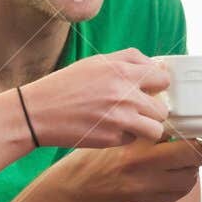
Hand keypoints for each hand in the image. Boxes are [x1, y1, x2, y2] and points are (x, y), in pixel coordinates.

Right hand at [20, 49, 170, 147]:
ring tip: (131, 124)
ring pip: (156, 129)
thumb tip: (157, 67)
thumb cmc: (67, 85)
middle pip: (163, 108)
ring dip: (146, 128)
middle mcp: (125, 93)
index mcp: (122, 70)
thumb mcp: (97, 63)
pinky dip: (125, 137)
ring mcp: (120, 118)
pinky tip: (108, 129)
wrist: (38, 112)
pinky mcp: (112, 138)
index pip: (163, 78)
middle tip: (138, 111)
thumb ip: (129, 61)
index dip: (158, 86)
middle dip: (153, 111)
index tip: (150, 90)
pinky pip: (133, 139)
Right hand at [52, 134, 201, 201]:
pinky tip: (171, 175)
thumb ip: (141, 129)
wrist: (73, 194)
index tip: (193, 129)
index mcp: (133, 145)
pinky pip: (179, 193)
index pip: (178, 133)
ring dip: (191, 168)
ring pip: (190, 177)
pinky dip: (182, 183)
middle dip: (199, 150)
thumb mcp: (113, 136)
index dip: (190, 130)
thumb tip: (171, 119)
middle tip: (197, 146)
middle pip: (194, 156)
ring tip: (181, 162)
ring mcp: (147, 190)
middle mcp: (142, 168)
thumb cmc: (90, 161)